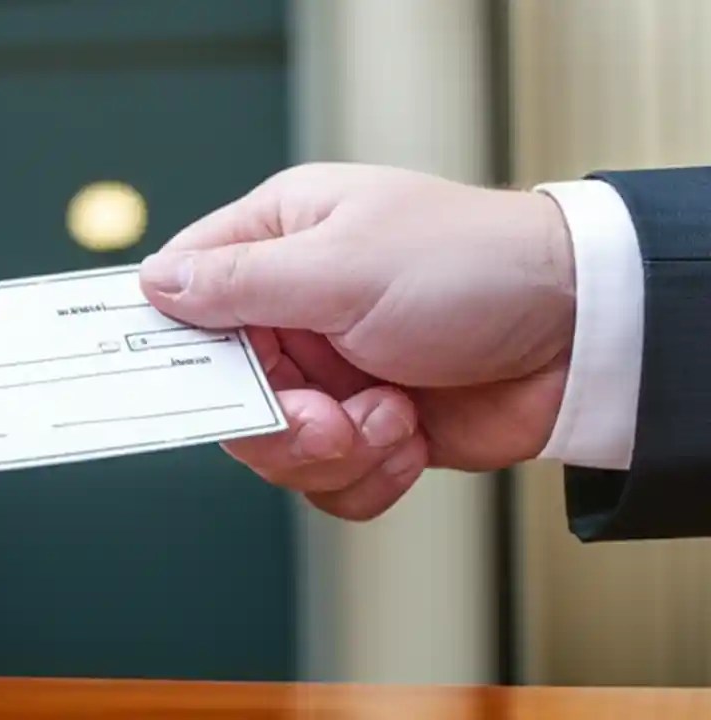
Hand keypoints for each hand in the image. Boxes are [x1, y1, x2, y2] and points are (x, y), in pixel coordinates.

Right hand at [140, 163, 573, 520]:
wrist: (581, 335)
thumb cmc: (471, 268)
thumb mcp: (342, 267)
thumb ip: (239, 282)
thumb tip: (154, 283)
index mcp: (280, 242)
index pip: (186, 290)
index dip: (172, 341)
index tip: (172, 383)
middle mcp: (296, 309)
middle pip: (227, 391)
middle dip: (278, 423)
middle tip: (327, 421)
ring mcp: (331, 372)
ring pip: (274, 447)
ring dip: (332, 451)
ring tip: (391, 419)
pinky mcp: (367, 427)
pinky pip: (327, 479)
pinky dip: (369, 472)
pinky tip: (411, 435)